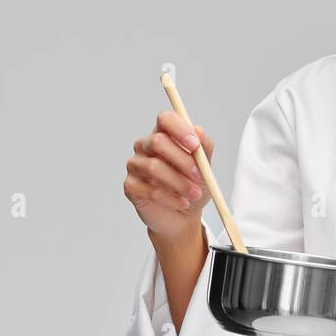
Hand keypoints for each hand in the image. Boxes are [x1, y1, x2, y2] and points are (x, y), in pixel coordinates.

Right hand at [123, 110, 213, 239]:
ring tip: (195, 194)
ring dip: (180, 182)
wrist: (184, 216)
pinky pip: (149, 189)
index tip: (195, 145)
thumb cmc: (193, 187)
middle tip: (200, 175)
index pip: (165, 119)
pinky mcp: (130, 186)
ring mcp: (135, 165)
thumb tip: (198, 131)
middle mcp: (145, 146)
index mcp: (164, 135)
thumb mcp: (205, 168)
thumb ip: (204, 149)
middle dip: (182, 160)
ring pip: (154, 167)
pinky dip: (171, 198)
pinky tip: (183, 203)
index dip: (179, 129)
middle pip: (157, 141)